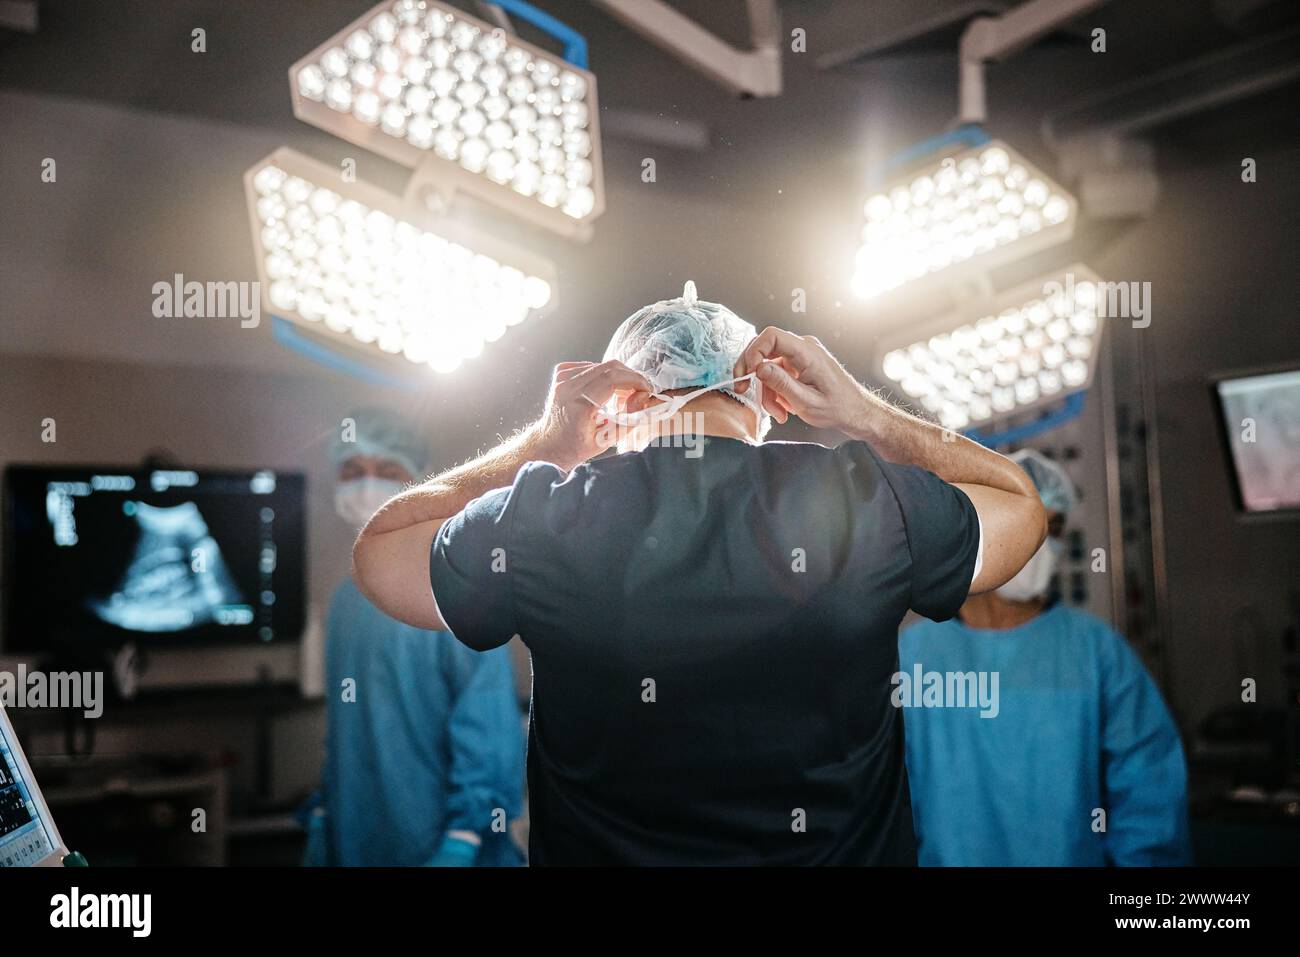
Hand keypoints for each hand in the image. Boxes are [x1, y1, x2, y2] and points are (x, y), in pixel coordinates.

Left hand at [529, 360, 653, 469]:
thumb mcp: (606, 440)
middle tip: (640, 391)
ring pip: (602, 365)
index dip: (635, 380)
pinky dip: (604, 376)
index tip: (647, 389)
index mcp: (579, 403)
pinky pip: (591, 366)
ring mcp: (562, 377)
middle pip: (610, 367)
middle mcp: (568, 386)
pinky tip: (605, 391)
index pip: (613, 378)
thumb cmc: (574, 446)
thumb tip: (643, 401)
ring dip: (618, 377)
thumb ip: (628, 420)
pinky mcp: (561, 373)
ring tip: (622, 396)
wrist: (548, 444)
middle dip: (630, 377)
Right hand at [734, 326, 868, 434]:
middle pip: (764, 350)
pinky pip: (777, 374)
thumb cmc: (838, 408)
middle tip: (742, 390)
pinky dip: (775, 392)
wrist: (856, 412)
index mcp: (807, 352)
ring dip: (767, 391)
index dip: (753, 352)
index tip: (747, 374)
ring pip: (768, 367)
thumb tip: (758, 368)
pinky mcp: (798, 366)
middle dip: (752, 373)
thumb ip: (781, 383)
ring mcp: (800, 356)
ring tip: (778, 412)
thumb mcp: (806, 401)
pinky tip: (783, 408)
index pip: (771, 336)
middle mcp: (803, 348)